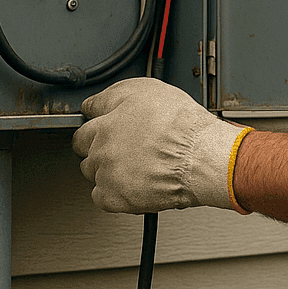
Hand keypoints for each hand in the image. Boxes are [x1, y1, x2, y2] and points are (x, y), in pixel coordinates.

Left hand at [73, 77, 252, 213]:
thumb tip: (97, 102)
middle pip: (85, 148)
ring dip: (107, 168)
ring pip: (93, 172)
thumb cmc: (185, 127)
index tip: (104, 126)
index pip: (86, 122)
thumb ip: (115, 94)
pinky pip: (101, 196)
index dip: (98, 123)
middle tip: (123, 146)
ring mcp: (107, 174)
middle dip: (100, 145)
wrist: (202, 159)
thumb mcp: (150, 90)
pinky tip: (131, 182)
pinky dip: (113, 191)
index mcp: (107, 123)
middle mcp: (102, 149)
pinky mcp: (115, 198)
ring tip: (133, 164)